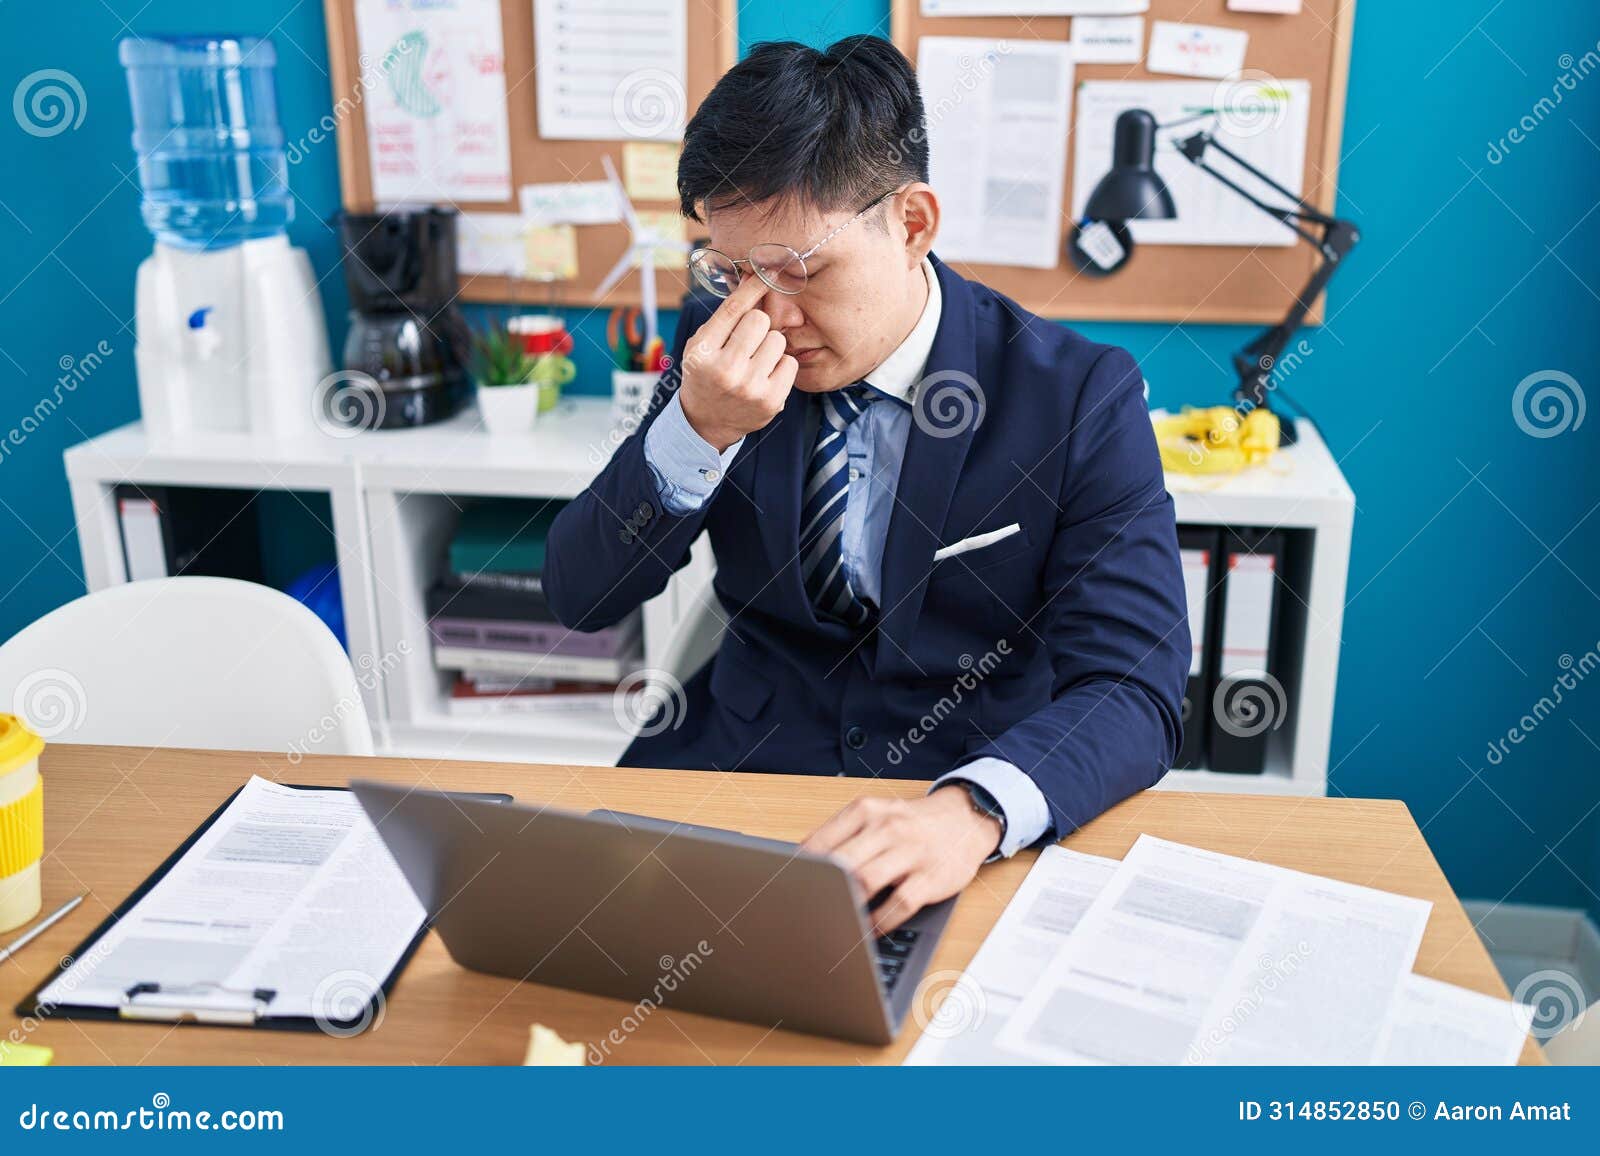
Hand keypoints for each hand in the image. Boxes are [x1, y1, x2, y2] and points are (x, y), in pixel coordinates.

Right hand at [678, 274, 797, 450]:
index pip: (733, 309)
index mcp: (702, 351)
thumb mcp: (703, 344)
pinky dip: (781, 365)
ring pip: (778, 340)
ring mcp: (750, 387)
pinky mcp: (771, 401)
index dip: (753, 287)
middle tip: (748, 342)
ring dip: (770, 345)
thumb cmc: (706, 374)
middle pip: (760, 320)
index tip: (769, 271)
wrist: (706, 422)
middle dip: (758, 326)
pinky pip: (790, 363)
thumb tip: (753, 279)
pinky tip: (766, 375)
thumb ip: (726, 316)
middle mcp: (725, 369)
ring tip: (755, 361)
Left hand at [800, 788, 1001, 934]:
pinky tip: (870, 929)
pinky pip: (900, 904)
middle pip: (842, 862)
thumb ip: (842, 835)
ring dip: (847, 905)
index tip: (786, 887)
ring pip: (867, 880)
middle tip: (806, 910)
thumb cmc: (912, 823)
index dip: (800, 868)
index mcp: (867, 811)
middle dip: (821, 888)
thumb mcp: (876, 815)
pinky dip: (880, 921)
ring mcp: (911, 852)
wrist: (965, 817)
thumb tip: (800, 862)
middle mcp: (888, 828)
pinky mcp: (932, 877)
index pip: (822, 840)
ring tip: (835, 921)